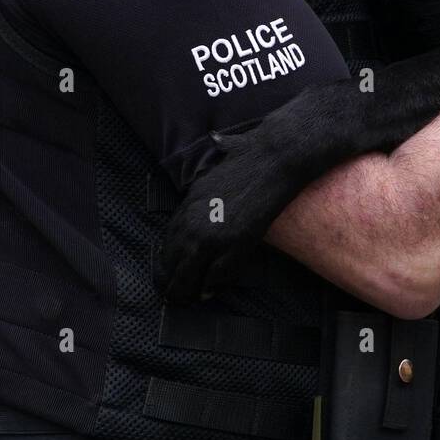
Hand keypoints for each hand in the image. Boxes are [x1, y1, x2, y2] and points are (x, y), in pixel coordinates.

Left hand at [155, 119, 310, 302]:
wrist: (273, 161)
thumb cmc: (249, 159)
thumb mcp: (217, 165)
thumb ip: (209, 171)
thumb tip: (214, 139)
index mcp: (188, 204)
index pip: (167, 241)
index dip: (166, 261)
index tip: (167, 272)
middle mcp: (194, 222)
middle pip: (173, 262)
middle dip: (171, 282)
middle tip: (171, 295)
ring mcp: (213, 235)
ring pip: (190, 274)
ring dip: (187, 290)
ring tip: (186, 300)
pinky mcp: (234, 245)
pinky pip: (216, 275)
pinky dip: (210, 286)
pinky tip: (207, 292)